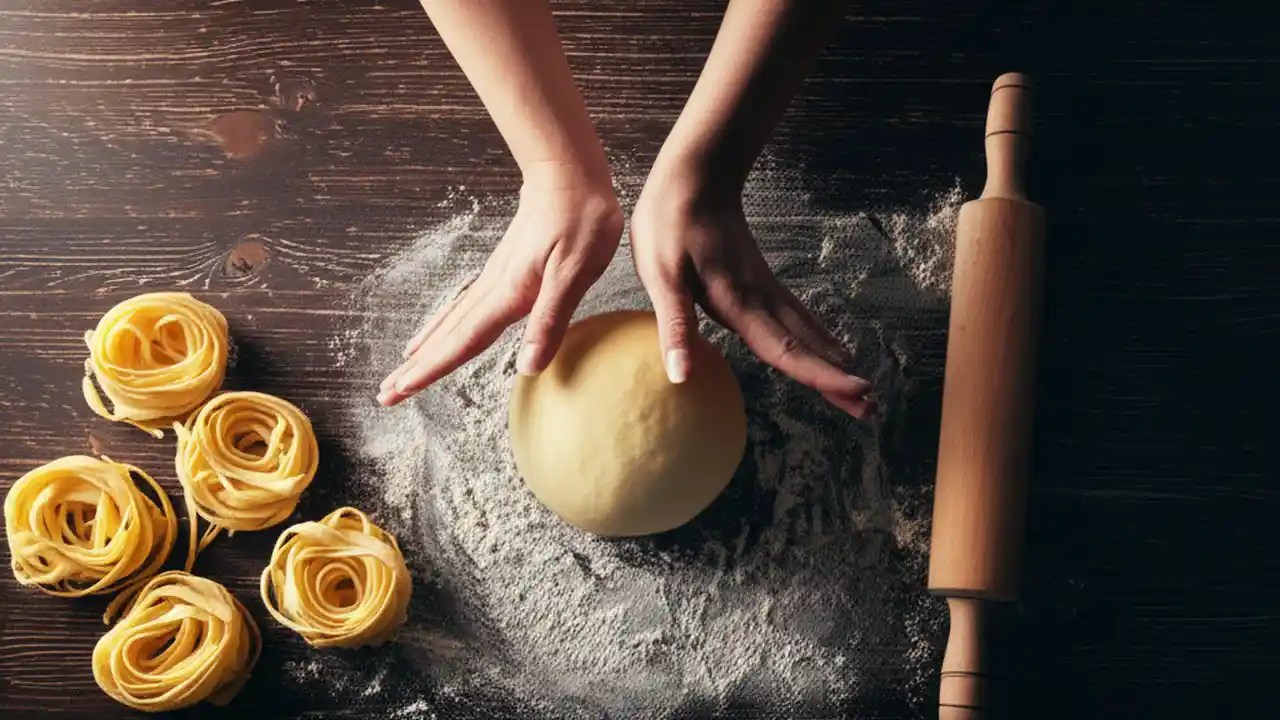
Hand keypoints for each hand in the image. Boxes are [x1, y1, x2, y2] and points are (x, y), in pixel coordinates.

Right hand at [378, 163, 622, 405]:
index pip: (464, 341)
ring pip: (450, 321)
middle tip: (384, 394)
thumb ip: (550, 319)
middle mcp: (492, 288)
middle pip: (447, 336)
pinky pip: (462, 306)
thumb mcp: (576, 271)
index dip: (433, 369)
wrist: (567, 172)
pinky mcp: (501, 270)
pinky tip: (436, 330)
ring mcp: (493, 278)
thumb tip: (527, 366)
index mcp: (508, 293)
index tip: (402, 391)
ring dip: (425, 349)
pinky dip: (442, 325)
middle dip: (416, 368)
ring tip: (400, 371)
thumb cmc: (581, 218)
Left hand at [630, 161, 872, 417]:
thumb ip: (676, 327)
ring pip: (807, 331)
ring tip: (860, 388)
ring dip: (832, 361)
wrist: (697, 173)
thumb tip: (680, 378)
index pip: (785, 351)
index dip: (818, 376)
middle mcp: (760, 300)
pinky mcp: (761, 278)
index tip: (855, 395)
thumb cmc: (672, 221)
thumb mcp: (662, 276)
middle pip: (805, 347)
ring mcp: (765, 288)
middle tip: (870, 409)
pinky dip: (819, 336)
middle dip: (836, 380)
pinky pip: (798, 315)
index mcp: (738, 305)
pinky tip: (829, 345)